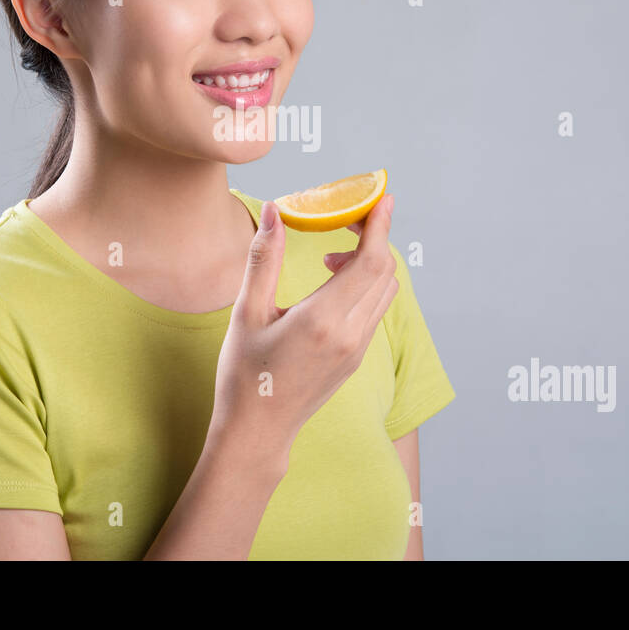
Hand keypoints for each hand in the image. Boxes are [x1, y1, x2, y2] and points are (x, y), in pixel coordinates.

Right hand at [209, 194, 398, 467]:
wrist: (257, 432)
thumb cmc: (244, 373)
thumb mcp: (247, 312)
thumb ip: (265, 258)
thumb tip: (275, 211)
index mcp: (323, 321)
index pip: (369, 262)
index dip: (380, 226)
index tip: (382, 197)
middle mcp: (350, 335)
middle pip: (384, 272)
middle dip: (374, 237)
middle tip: (350, 217)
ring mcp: (357, 350)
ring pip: (384, 291)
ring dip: (369, 263)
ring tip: (331, 256)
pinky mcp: (356, 359)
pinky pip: (375, 310)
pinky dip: (365, 285)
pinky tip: (332, 284)